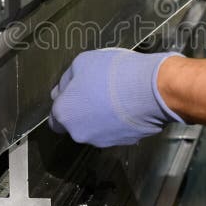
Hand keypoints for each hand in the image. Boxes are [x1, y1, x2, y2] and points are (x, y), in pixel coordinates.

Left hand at [48, 49, 183, 147]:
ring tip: (116, 96)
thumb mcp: (82, 62)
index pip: (55, 118)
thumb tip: (65, 88)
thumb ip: (67, 79)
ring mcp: (102, 141)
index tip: (75, 93)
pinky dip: (119, 122)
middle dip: (83, 111)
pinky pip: (116, 132)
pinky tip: (128, 105)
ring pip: (96, 129)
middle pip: (75, 124)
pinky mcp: (124, 142)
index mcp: (64, 114)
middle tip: (96, 92)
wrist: (151, 89)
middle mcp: (79, 133)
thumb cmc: (114, 74)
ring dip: (101, 117)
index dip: (65, 104)